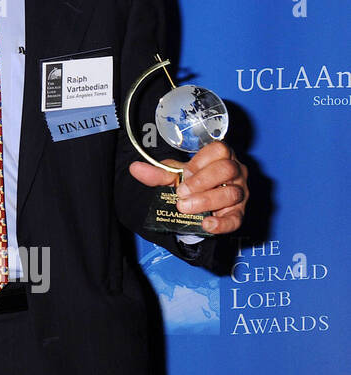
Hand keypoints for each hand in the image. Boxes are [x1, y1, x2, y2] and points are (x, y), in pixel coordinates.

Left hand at [130, 140, 247, 233]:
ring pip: (231, 193)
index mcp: (221, 156)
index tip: (184, 174)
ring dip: (206, 201)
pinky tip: (207, 224)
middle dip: (201, 182)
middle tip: (182, 193)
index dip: (200, 162)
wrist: (197, 202)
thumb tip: (135, 168)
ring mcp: (240, 192)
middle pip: (227, 170)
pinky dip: (221, 223)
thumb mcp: (175, 175)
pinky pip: (236, 219)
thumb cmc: (192, 182)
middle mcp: (235, 172)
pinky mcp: (239, 213)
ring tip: (185, 207)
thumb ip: (158, 172)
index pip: (219, 150)